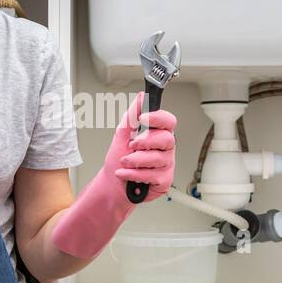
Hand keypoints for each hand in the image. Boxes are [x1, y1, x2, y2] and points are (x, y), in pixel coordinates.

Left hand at [50, 91, 177, 258]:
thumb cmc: (119, 159)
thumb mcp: (122, 134)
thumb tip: (141, 97)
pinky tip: (126, 174)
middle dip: (145, 142)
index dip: (158, 118)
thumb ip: (132, 116)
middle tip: (132, 145)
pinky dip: (134, 174)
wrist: (112, 184)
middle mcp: (165, 148)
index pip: (169, 121)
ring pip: (158, 158)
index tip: (143, 117)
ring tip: (125, 162)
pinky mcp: (164, 181)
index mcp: (158, 133)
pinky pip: (153, 175)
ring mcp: (167, 165)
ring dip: (135, 160)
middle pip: (167, 139)